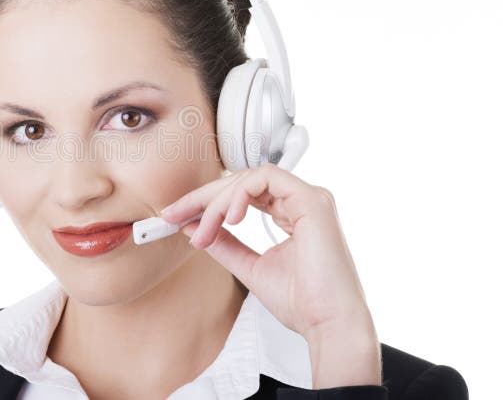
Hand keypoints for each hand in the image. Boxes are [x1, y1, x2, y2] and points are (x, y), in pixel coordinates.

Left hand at [159, 163, 381, 387]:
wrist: (328, 324)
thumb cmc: (300, 302)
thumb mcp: (249, 266)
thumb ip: (224, 244)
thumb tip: (192, 227)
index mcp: (290, 213)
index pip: (242, 193)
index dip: (206, 202)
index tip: (176, 217)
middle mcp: (300, 200)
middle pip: (241, 182)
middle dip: (203, 197)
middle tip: (174, 214)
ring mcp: (308, 197)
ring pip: (249, 179)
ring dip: (218, 202)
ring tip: (204, 231)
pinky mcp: (312, 200)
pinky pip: (265, 178)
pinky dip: (239, 194)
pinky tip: (228, 218)